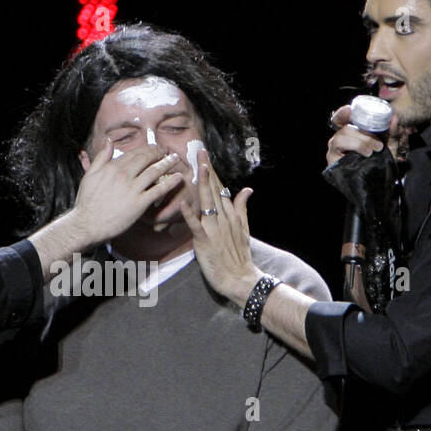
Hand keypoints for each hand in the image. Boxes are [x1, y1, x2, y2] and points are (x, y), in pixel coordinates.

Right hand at [69, 142, 184, 245]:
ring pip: (154, 171)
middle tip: (166, 152)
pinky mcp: (139, 203)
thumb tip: (109, 141)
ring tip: (175, 159)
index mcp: (113, 167)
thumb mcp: (90, 175)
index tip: (153, 149)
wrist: (87, 224)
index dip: (146, 150)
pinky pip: (158, 190)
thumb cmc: (86, 202)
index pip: (134, 153)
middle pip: (146, 159)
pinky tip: (178, 177)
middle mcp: (124, 175)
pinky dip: (170, 182)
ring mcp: (132, 189)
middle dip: (158, 153)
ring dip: (167, 163)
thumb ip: (101, 157)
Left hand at [178, 154, 260, 306]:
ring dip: (202, 185)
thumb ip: (242, 208)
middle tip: (200, 151)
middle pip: (214, 190)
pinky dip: (189, 214)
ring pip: (207, 203)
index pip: (221, 188)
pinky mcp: (205, 242)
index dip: (213, 171)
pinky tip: (183, 202)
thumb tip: (247, 189)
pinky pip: (195, 226)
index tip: (206, 156)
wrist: (240, 278)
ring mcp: (214, 229)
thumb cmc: (239, 256)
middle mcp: (223, 219)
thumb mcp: (244, 229)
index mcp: (231, 215)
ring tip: (197, 167)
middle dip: (207, 170)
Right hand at [325, 104, 406, 166]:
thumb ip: (392, 134)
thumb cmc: (378, 164)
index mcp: (351, 133)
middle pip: (346, 126)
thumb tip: (395, 118)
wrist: (374, 184)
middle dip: (364, 133)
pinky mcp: (332, 158)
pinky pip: (340, 145)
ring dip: (361, 141)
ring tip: (373, 150)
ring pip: (343, 134)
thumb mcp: (388, 148)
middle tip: (378, 145)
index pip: (341, 118)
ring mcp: (334, 148)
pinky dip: (356, 146)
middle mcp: (340, 138)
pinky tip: (366, 154)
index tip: (349, 110)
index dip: (343, 113)